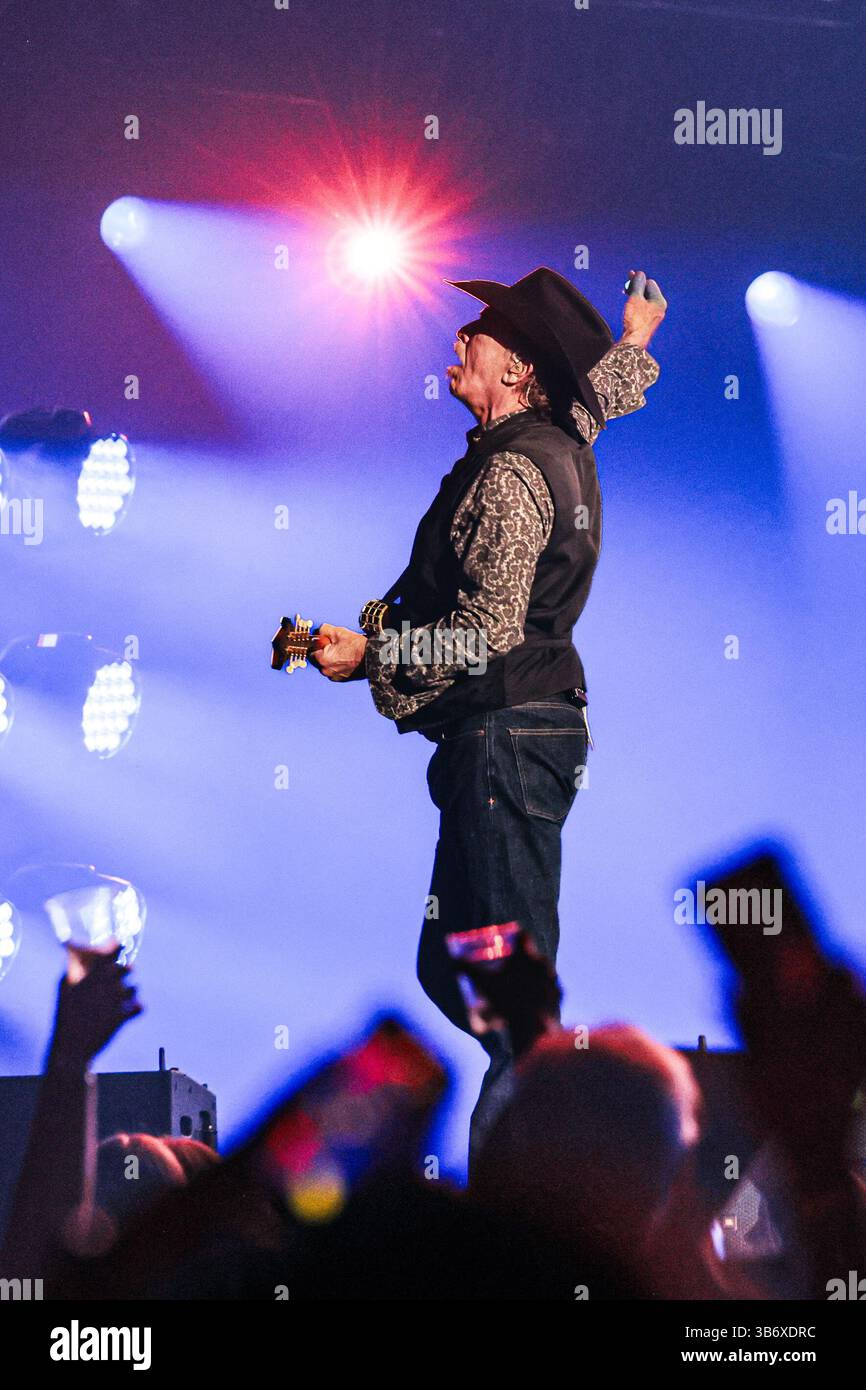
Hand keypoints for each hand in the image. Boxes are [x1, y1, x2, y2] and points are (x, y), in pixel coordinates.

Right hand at [48, 950, 142, 1070]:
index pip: (113, 951)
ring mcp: (115, 1001)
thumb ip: (76, 969)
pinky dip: (135, 1008)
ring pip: (134, 988)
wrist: (71, 1049)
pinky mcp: (122, 1017)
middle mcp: (105, 984)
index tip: (121, 945)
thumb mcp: (65, 989)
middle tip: (117, 979)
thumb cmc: (66, 1017)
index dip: (119, 946)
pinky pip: (140, 1005)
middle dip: (125, 972)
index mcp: (90, 975)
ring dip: (128, 993)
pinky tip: (127, 1012)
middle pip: (128, 968)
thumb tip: (81, 952)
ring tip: (114, 1003)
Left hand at [309, 623, 367, 681]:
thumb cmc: (356, 646)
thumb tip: (319, 632)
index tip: (326, 641)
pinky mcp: (342, 679)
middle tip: (337, 646)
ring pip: (327, 665)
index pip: (312, 651)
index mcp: (323, 659)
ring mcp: (334, 676)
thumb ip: (323, 630)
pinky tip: (346, 659)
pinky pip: (335, 671)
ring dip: (331, 659)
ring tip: (343, 653)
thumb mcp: (338, 632)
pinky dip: (338, 665)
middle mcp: (326, 670)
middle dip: (325, 652)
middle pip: (319, 659)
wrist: (372, 657)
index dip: (319, 644)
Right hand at [621, 269, 666, 347]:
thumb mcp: (636, 298)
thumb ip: (638, 284)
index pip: (650, 283)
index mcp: (659, 301)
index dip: (639, 279)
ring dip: (635, 295)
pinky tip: (629, 306)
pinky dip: (635, 304)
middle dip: (637, 287)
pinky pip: (642, 308)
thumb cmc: (635, 321)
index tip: (629, 278)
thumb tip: (639, 274)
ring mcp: (654, 315)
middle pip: (648, 291)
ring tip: (626, 294)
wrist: (634, 342)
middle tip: (626, 285)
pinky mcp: (647, 322)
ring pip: (644, 300)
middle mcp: (659, 308)